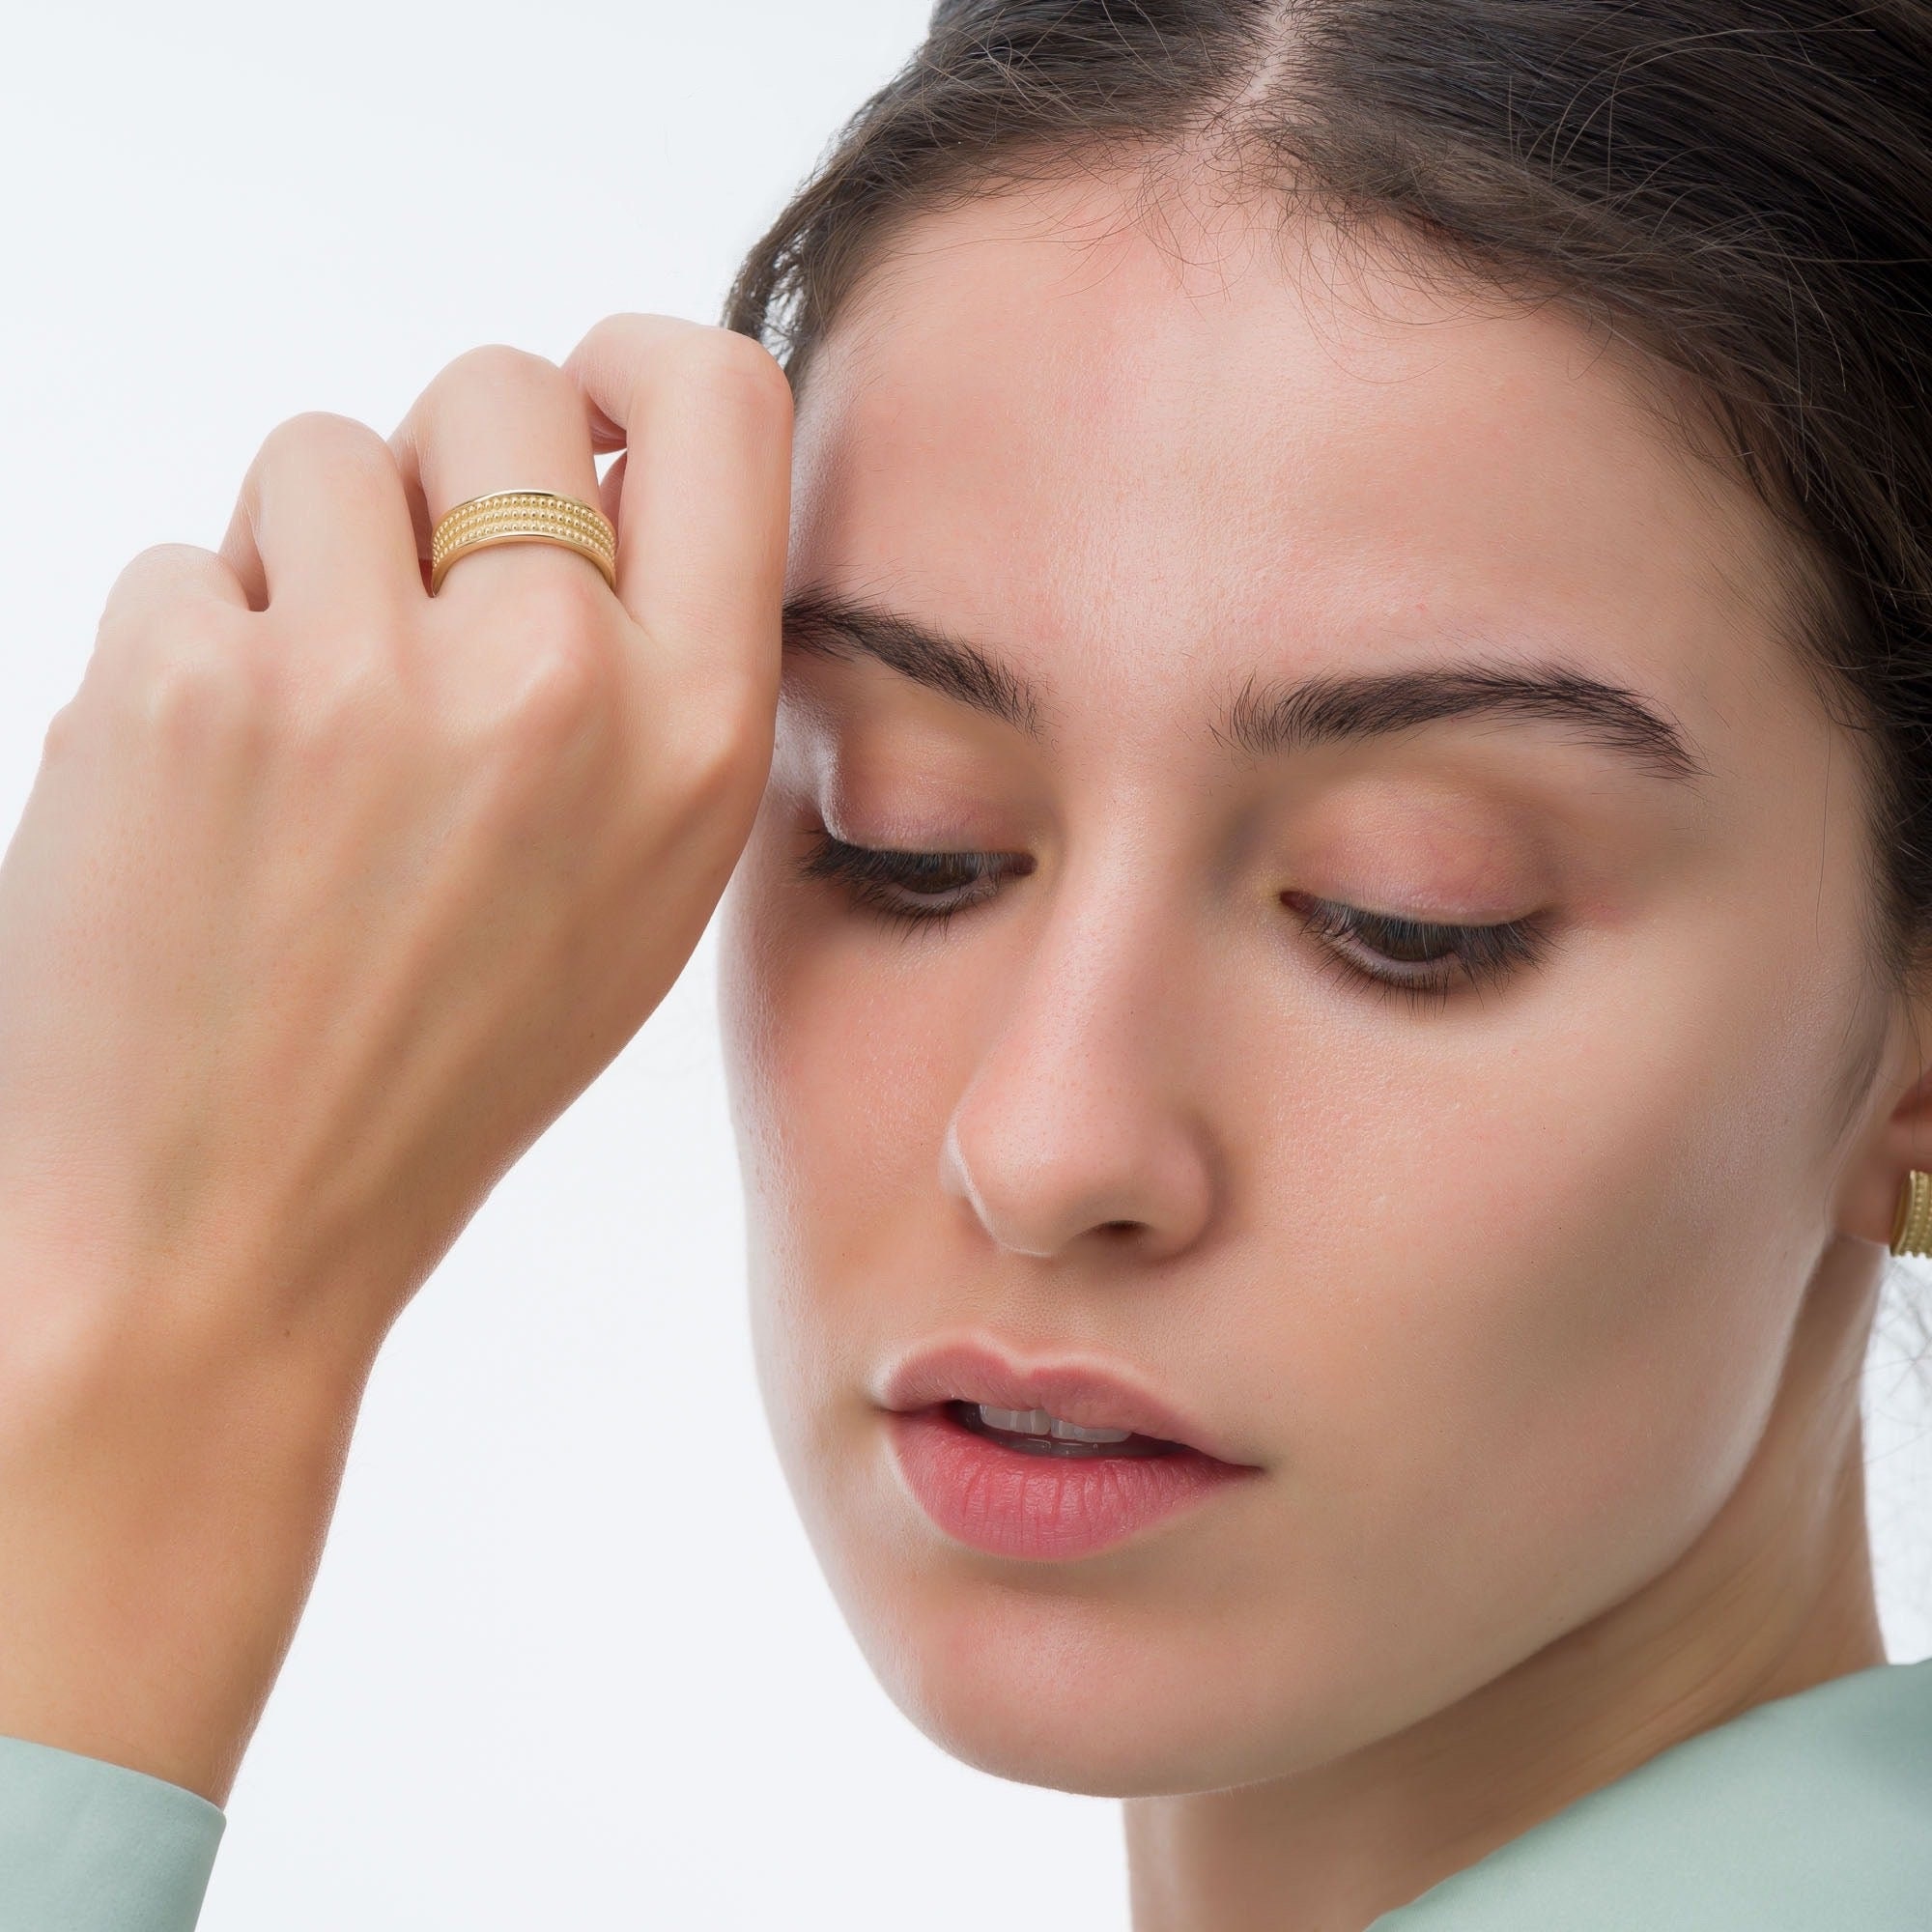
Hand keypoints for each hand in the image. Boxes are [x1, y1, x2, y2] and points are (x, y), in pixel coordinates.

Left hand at [0, 315, 791, 1802]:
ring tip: (305, 738)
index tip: (580, 412)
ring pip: (324, 454)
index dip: (635, 370)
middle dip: (445, 475)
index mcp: (698, 740)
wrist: (224, 1225)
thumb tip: (606, 473)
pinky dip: (192, 643)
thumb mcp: (648, 889)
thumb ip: (663, 676)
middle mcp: (558, 687)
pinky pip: (187, 553)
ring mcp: (366, 676)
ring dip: (304, 563)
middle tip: (409, 618)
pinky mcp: (185, 680)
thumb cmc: (443, 1061)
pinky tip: (213, 787)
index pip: (718, 399)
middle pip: (499, 390)